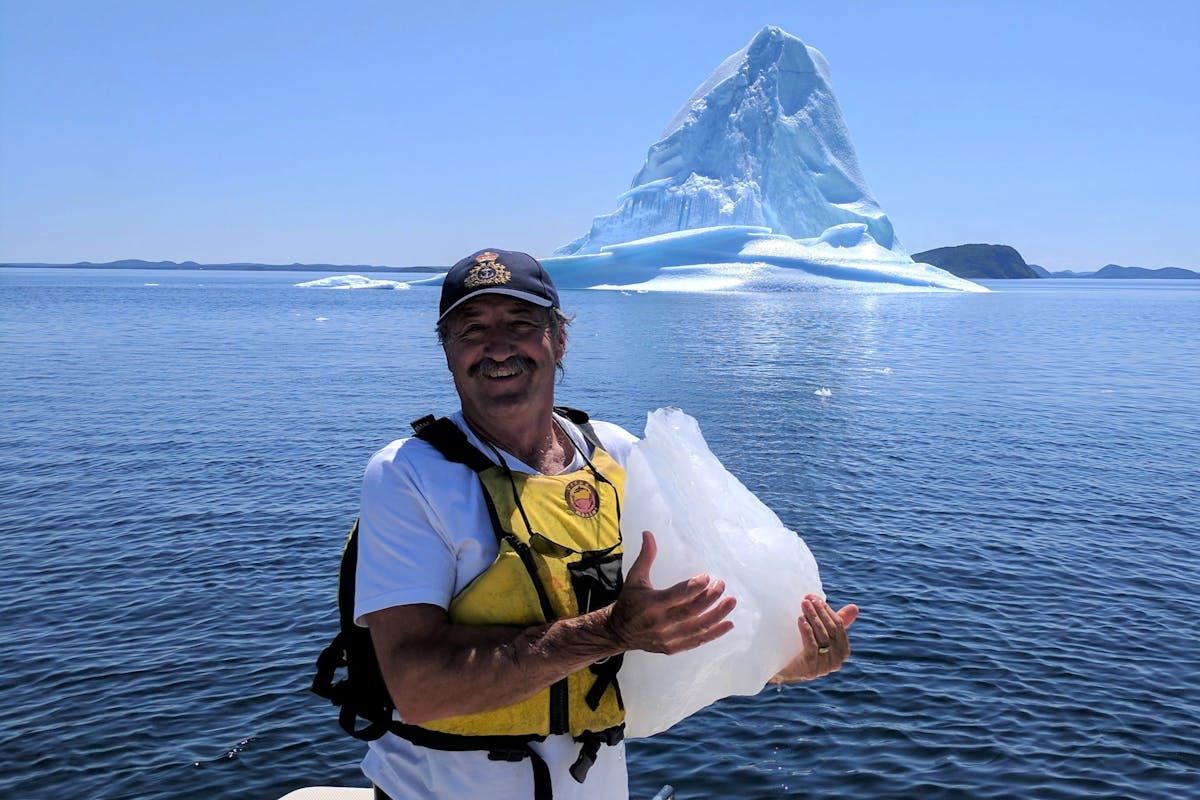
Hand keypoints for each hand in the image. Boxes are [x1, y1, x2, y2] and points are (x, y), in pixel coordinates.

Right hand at [604, 530, 736, 654]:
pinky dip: (714, 634)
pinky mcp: (672, 648)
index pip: (677, 595)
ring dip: (717, 615)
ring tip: (731, 602)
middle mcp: (660, 622)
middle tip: (721, 585)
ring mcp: (667, 637)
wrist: (618, 632)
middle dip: (710, 598)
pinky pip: (696, 641)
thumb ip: (646, 557)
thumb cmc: (629, 602)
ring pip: (698, 627)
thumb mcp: (635, 578)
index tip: (707, 577)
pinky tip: (728, 624)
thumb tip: (648, 533)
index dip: (695, 587)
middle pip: (691, 611)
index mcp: (651, 603)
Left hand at [771, 594, 858, 683]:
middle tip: (807, 599)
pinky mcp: (811, 669)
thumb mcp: (820, 635)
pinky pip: (812, 646)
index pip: (839, 625)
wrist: (781, 669)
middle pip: (831, 630)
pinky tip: (801, 620)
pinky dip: (807, 631)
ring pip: (822, 636)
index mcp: (843, 651)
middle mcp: (837, 661)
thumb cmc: (802, 649)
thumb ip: (837, 622)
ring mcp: (825, 666)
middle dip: (819, 612)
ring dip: (813, 618)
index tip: (814, 597)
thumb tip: (855, 607)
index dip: (827, 609)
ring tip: (803, 605)